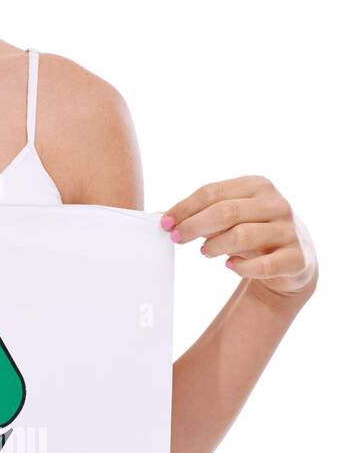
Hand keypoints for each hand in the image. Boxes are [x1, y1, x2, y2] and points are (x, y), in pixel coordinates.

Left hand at [161, 175, 317, 303]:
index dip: (184, 208)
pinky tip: (230, 265)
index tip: (165, 224)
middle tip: (177, 238)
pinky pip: (264, 265)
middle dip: (194, 226)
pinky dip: (242, 267)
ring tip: (205, 251)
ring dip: (215, 245)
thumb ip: (197, 214)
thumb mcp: (227, 216)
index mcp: (257, 185)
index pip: (212, 192)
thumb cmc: (250, 230)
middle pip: (225, 212)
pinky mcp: (296, 258)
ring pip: (242, 236)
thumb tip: (156, 217)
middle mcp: (277, 204)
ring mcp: (289, 230)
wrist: (293, 258)